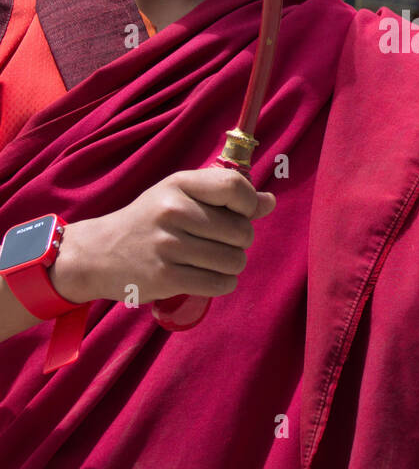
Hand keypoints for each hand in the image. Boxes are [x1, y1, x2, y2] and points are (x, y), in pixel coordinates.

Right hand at [51, 166, 276, 306]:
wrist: (98, 253)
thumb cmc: (149, 220)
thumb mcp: (179, 196)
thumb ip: (224, 196)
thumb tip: (269, 202)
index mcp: (179, 184)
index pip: (235, 187)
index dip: (249, 204)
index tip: (240, 214)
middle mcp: (173, 211)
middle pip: (241, 231)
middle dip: (240, 241)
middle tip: (220, 243)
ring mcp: (168, 245)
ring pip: (234, 260)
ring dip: (232, 265)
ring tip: (215, 261)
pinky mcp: (166, 277)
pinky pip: (219, 284)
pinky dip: (222, 283)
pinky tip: (210, 277)